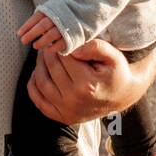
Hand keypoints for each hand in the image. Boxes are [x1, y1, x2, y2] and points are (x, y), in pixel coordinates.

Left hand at [17, 10, 67, 51]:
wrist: (81, 15)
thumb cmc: (60, 16)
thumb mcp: (50, 12)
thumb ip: (39, 19)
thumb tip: (22, 32)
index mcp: (51, 10)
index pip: (36, 17)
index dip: (27, 26)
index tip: (18, 34)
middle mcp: (58, 17)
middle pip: (42, 25)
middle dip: (31, 33)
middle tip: (23, 41)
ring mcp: (65, 26)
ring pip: (52, 34)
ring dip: (42, 41)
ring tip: (34, 46)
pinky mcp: (72, 36)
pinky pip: (62, 42)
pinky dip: (54, 47)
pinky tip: (47, 50)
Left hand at [26, 37, 141, 125]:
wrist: (122, 97)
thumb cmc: (117, 73)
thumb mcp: (113, 57)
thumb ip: (95, 47)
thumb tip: (73, 47)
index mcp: (87, 84)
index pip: (63, 57)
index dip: (59, 44)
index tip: (59, 39)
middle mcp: (74, 100)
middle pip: (51, 68)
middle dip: (47, 52)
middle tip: (49, 43)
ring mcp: (66, 111)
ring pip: (41, 82)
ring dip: (38, 65)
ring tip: (44, 55)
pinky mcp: (61, 117)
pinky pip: (38, 100)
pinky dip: (33, 85)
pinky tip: (38, 73)